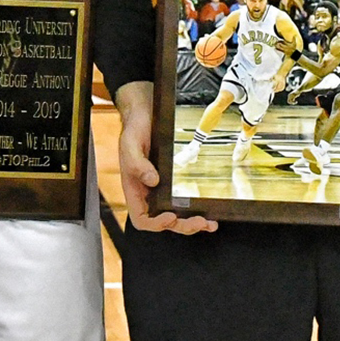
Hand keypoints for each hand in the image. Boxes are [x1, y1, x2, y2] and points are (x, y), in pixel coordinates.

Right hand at [116, 82, 215, 233]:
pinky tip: (208, 210)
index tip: (170, 216)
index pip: (141, 219)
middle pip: (163, 221)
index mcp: (134, 189)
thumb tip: (152, 180)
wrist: (145, 114)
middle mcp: (147, 193)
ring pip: (176, 215)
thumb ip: (138, 163)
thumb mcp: (130, 144)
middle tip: (199, 222)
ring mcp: (161, 189)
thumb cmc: (134, 129)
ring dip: (192, 223)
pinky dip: (196, 208)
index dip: (155, 223)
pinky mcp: (173, 182)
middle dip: (182, 225)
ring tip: (208, 223)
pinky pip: (183, 201)